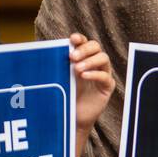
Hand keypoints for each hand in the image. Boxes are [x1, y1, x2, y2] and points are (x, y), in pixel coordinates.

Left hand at [69, 33, 114, 151]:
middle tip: (72, 57)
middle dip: (84, 49)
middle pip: (96, 47)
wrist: (71, 117)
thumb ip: (60, 65)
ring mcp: (102, 74)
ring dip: (90, 60)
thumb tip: (50, 51)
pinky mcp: (107, 86)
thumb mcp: (61, 77)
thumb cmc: (65, 96)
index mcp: (83, 58)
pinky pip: (105, 76)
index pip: (85, 42)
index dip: (80, 38)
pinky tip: (84, 76)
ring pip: (104, 58)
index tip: (72, 39)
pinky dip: (95, 74)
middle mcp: (94, 64)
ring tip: (77, 69)